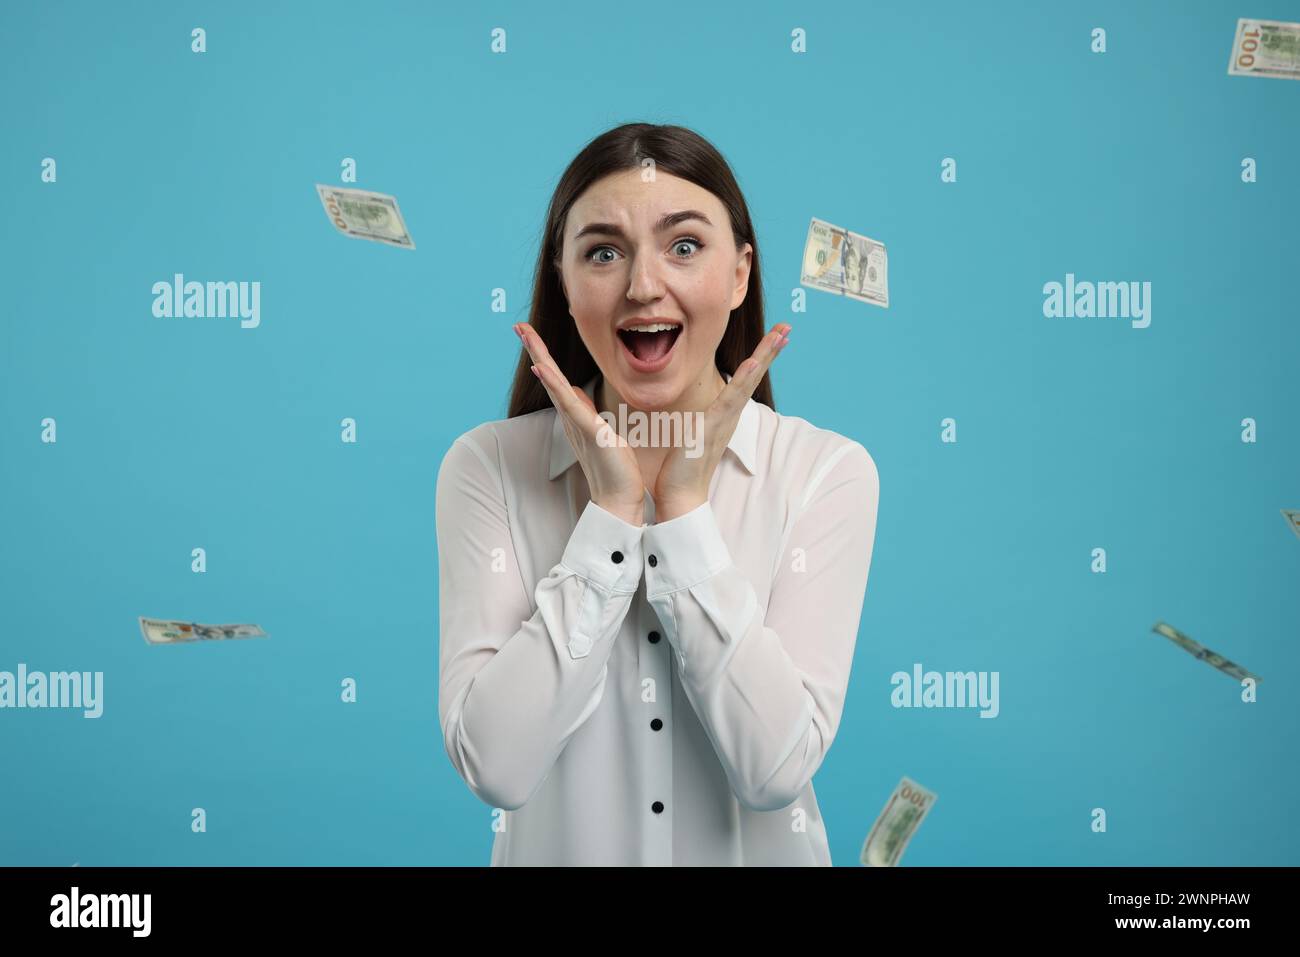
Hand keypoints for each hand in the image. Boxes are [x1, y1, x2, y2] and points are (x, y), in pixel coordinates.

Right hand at [515, 322, 646, 524]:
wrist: (619, 499)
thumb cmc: (614, 469)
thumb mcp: (603, 431)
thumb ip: (588, 411)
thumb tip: (578, 392)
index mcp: (576, 416)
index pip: (558, 380)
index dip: (545, 358)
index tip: (533, 336)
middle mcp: (571, 418)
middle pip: (550, 377)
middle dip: (535, 350)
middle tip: (519, 326)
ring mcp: (577, 423)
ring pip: (555, 384)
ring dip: (540, 358)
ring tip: (526, 336)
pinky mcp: (589, 431)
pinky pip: (568, 404)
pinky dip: (554, 385)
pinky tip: (542, 368)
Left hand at [651, 323, 791, 521]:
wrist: (681, 495)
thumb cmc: (682, 466)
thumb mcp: (690, 432)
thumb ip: (696, 418)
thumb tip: (692, 411)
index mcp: (725, 414)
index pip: (746, 380)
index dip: (760, 357)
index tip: (774, 337)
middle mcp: (730, 414)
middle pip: (755, 376)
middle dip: (771, 351)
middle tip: (787, 327)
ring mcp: (725, 419)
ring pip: (749, 381)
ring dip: (764, 356)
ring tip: (780, 335)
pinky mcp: (714, 426)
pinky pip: (732, 398)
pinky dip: (744, 379)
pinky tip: (754, 361)